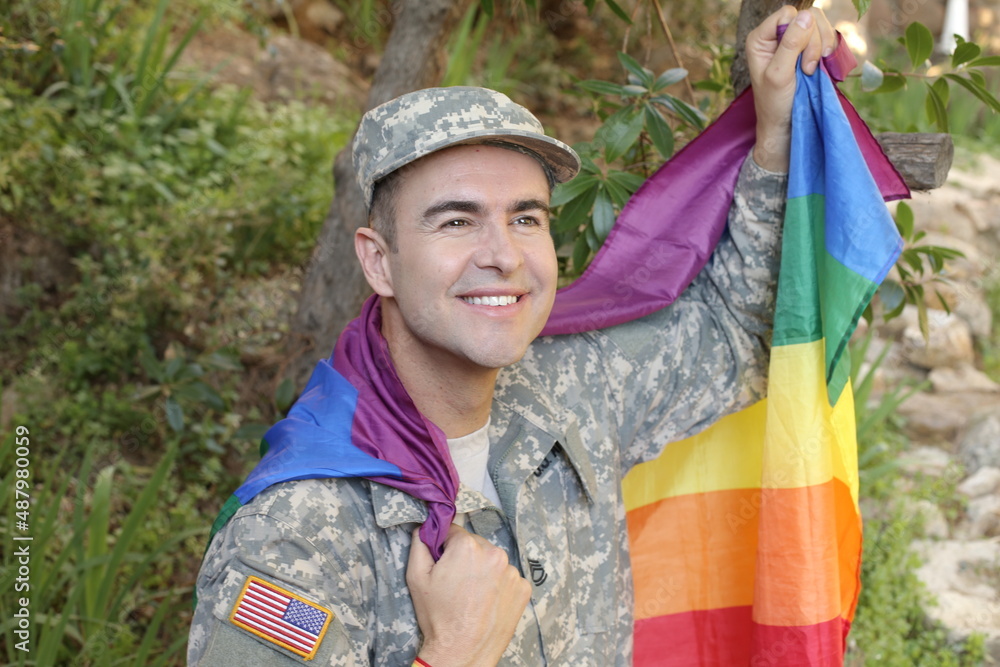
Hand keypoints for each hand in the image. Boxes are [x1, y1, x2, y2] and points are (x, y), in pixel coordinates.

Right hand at [407, 524, 530, 666]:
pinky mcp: (523, 588)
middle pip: (475, 545)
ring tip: (472, 596)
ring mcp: (512, 571)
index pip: (454, 532)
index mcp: (467, 547)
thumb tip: (425, 527)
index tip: (443, 565)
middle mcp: (494, 553)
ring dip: (484, 571)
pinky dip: (498, 585)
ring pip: (492, 561)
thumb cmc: (439, 617)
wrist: (463, 652)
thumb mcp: (417, 578)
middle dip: (465, 558)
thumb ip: (420, 544)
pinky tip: (487, 601)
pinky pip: (507, 577)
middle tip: (456, 584)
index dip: (445, 548)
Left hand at [746, 6, 839, 171]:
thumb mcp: (779, 74)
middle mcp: (775, 35)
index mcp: (760, 38)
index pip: (788, 14)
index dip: (800, 32)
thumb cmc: (775, 103)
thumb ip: (790, 44)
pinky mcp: (807, 49)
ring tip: (813, 70)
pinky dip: (827, 49)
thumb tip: (805, 15)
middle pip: (807, 17)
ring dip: (822, 46)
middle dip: (814, 42)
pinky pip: (825, 36)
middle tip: (809, 69)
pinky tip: (821, 65)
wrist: (785, 124)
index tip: (801, 61)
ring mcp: (792, 41)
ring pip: (818, 24)